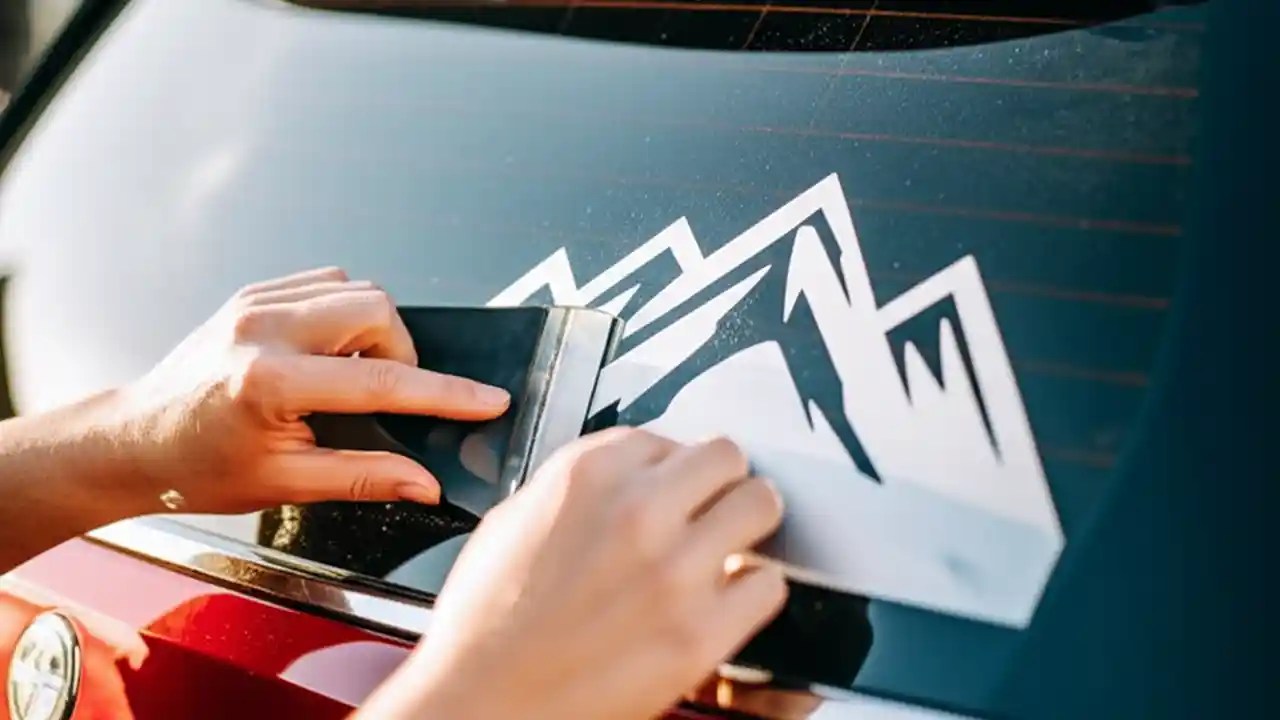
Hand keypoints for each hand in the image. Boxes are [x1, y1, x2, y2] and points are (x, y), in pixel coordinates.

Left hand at [112, 266, 509, 515]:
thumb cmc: (199, 468)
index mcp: (270, 381)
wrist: (133, 441)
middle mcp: (262, 328)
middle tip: (390, 391)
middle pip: (375, 309)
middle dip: (402, 349)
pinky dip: (344, 312)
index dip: (446, 394)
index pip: (383, 381)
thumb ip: (364, 478)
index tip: (487, 399)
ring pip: (354, 288)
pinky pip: (324, 283)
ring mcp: (254, 303)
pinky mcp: (251, 293)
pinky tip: (331, 352)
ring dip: (373, 329)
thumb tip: (425, 483)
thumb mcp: (286, 482)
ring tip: (354, 374)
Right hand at [356, 428, 787, 719]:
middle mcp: (636, 508)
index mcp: (588, 472)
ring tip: (731, 549)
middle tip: (713, 511)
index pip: (667, 438)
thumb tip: (630, 479)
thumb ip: (581, 489)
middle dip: (720, 484)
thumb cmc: (486, 623)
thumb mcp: (516, 520)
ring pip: (760, 504)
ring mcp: (674, 568)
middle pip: (726, 456)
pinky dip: (753, 592)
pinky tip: (727, 602)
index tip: (669, 492)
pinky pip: (767, 584)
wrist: (482, 702)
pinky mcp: (700, 631)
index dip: (670, 470)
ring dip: (747, 527)